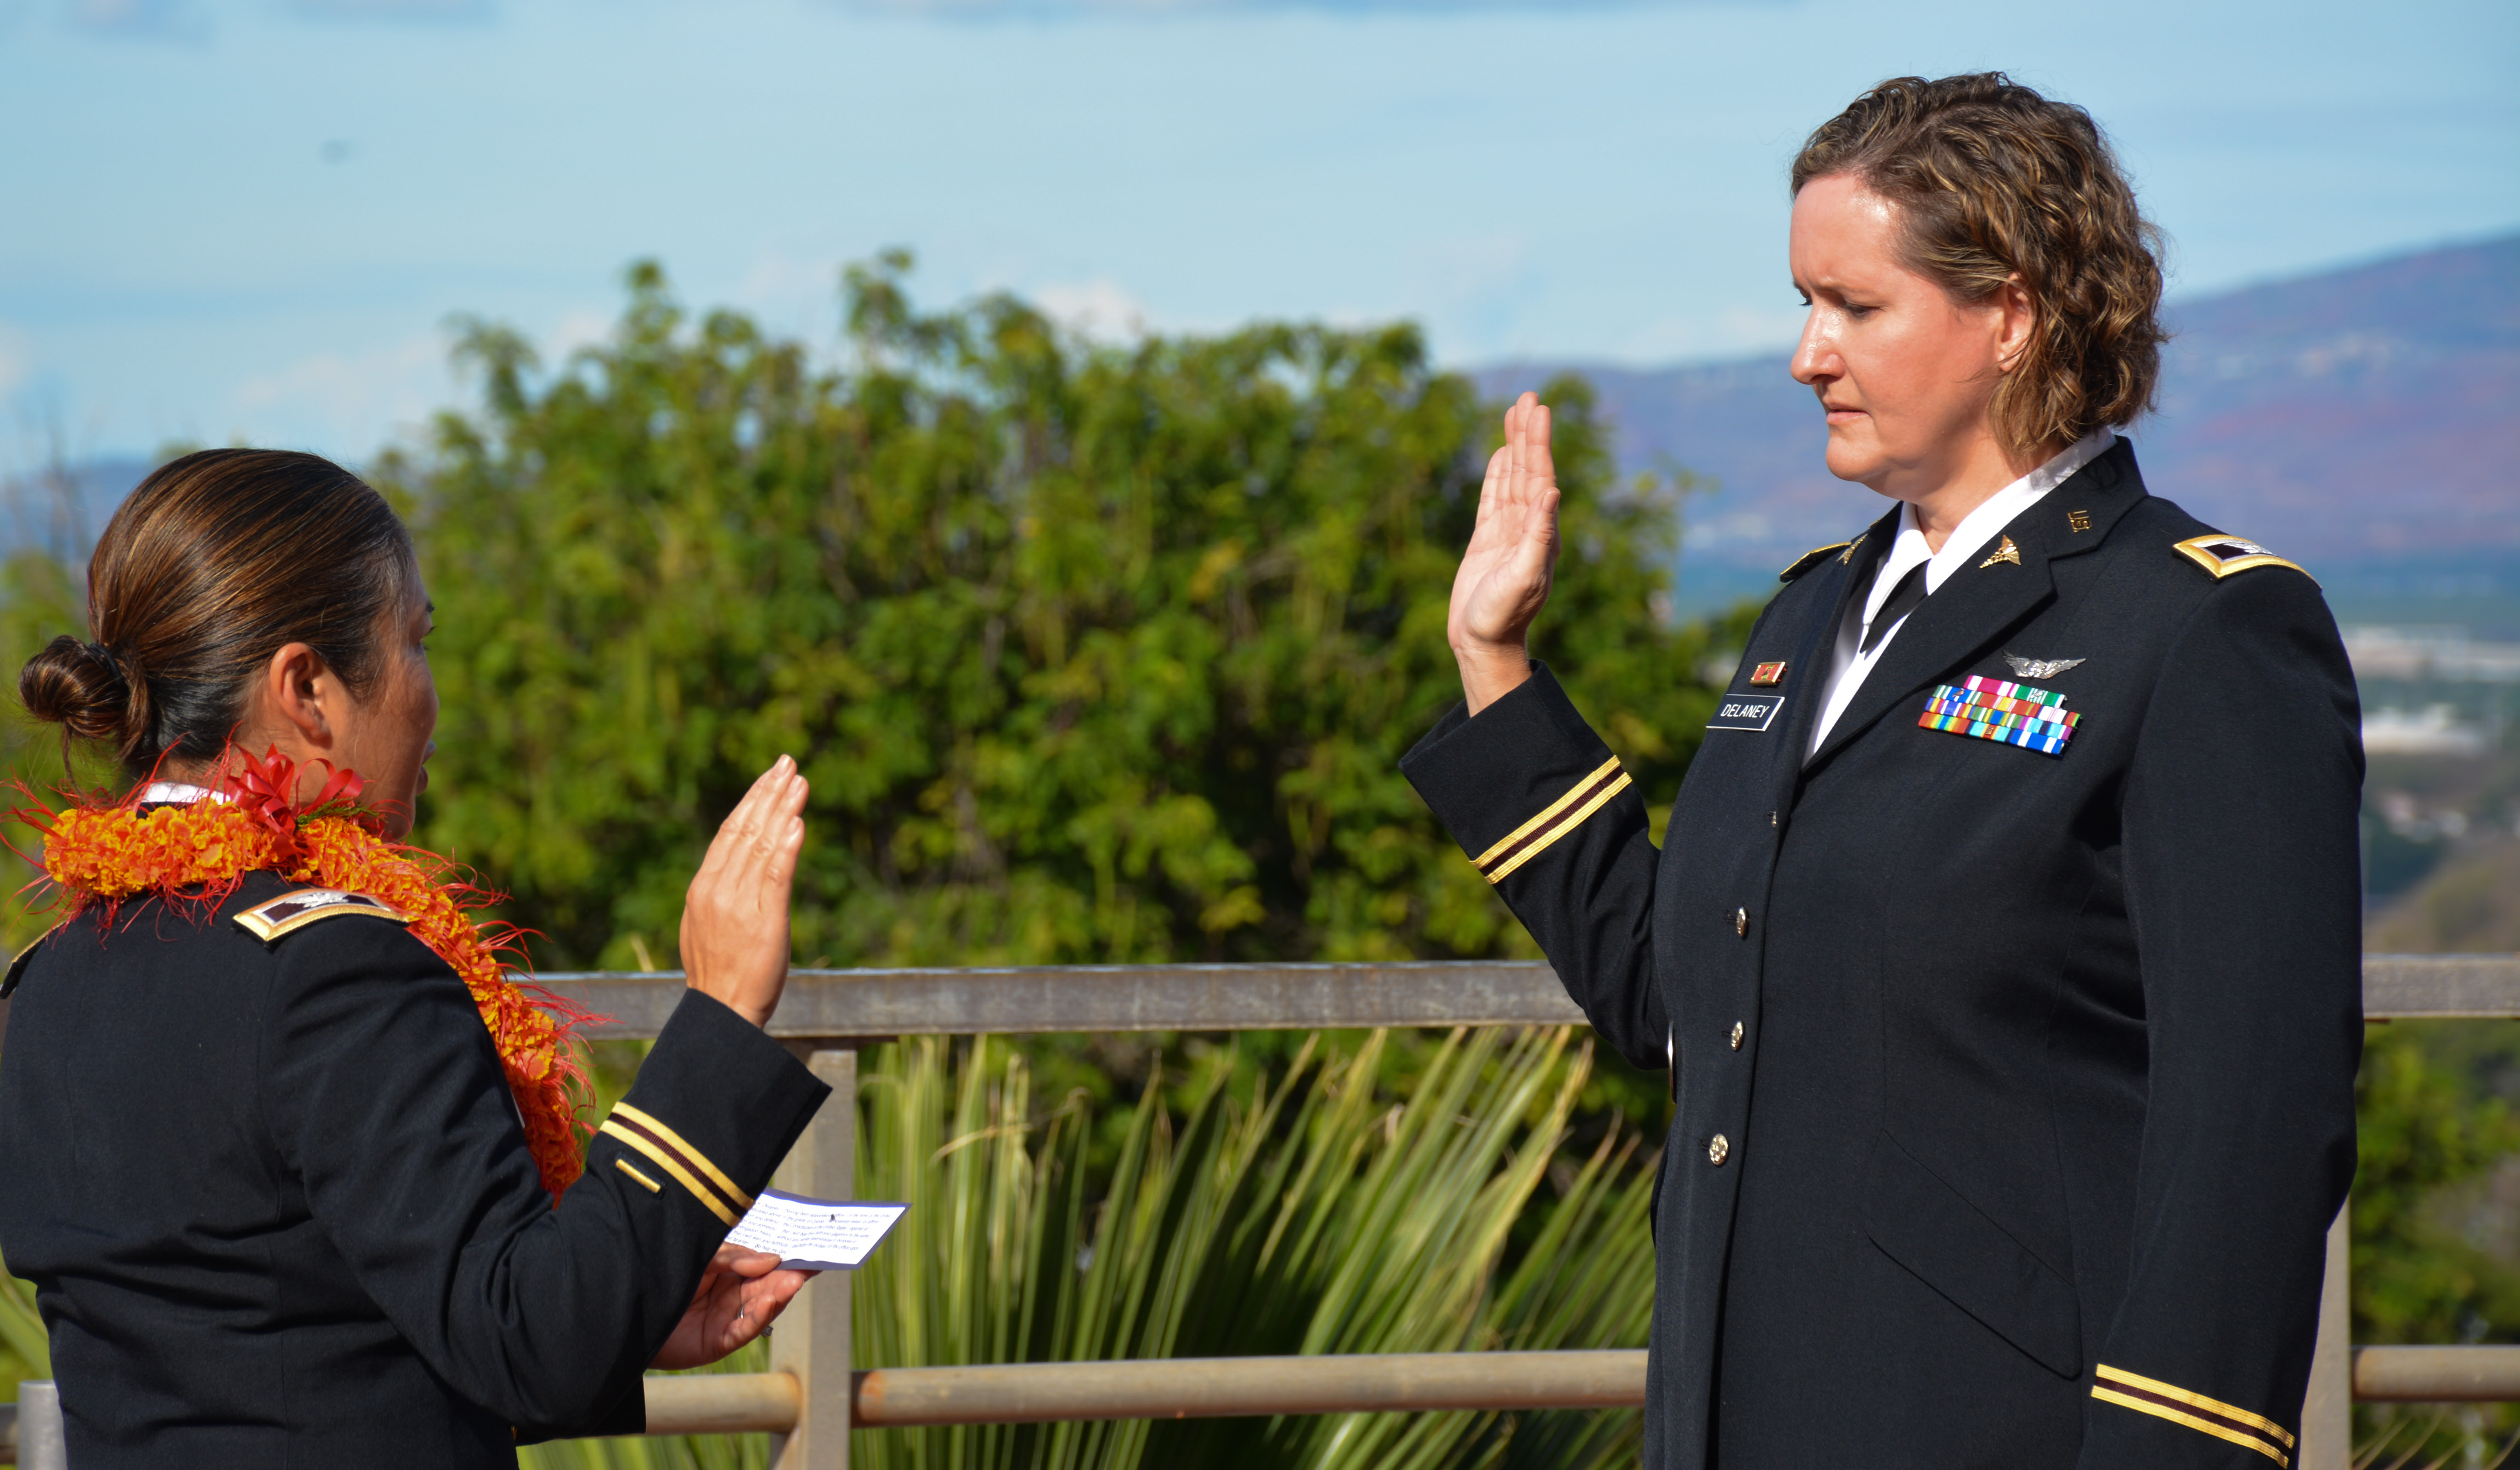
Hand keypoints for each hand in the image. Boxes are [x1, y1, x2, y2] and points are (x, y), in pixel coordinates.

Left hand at [649, 1244, 814, 1368]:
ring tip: (794, 1281)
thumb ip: (733, 1258)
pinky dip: (758, 1317)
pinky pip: (743, 1330)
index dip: (787, 1260)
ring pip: (761, 1308)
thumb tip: (771, 1259)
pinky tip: (768, 1302)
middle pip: (767, 1287)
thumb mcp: (701, 1258)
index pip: (764, 1266)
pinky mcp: (718, 1342)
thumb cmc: (662, 1277)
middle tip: (809, 1267)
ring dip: (779, 1295)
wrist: (627, 1310)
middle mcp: (732, 1297)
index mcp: (730, 1274)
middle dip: (788, 1277)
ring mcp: (726, 1320)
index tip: (811, 1252)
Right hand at [681, 757, 809, 1027]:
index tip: (770, 775)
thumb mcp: (709, 922)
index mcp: (704, 888)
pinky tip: (798, 823)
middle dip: (769, 794)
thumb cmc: (719, 971)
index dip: (752, 800)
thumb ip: (723, 888)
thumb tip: (740, 858)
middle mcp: (719, 890)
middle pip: (746, 830)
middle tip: (789, 764)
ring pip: (763, 847)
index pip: (729, 832)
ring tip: (800, 782)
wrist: (721, 1012)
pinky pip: (776, 878)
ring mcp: (740, 905)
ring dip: (783, 810)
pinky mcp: (765, 922)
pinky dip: (787, 849)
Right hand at [1447, 392, 1559, 713]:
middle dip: (1528, 434)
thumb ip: (1537, 535)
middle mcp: (1528, 527)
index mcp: (1541, 532)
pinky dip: (1496, 474)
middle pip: (1528, 470)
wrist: (1483, 643)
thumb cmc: (1503, 616)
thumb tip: (1552, 492)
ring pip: (1511, 479)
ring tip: (1515, 413)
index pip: (1541, 476)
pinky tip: (1499, 455)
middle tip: (1529, 397)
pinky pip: (1493, 498)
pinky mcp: (1488, 541)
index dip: (1538, 443)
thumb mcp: (1523, 576)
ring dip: (1514, 447)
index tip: (1539, 409)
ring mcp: (1507, 533)